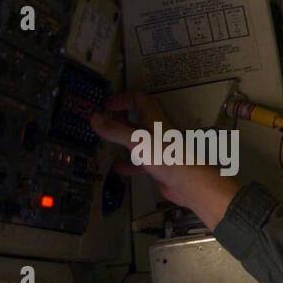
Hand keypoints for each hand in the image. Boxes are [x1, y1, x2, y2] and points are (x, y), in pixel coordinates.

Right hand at [90, 90, 239, 227]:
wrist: (189, 184)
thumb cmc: (166, 157)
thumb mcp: (137, 141)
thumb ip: (116, 130)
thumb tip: (93, 117)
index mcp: (154, 120)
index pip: (139, 99)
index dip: (123, 98)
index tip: (105, 105)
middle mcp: (157, 132)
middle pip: (138, 118)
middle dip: (121, 118)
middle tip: (104, 122)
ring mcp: (159, 149)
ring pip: (139, 140)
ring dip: (123, 140)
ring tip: (105, 142)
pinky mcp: (160, 165)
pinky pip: (141, 162)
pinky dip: (129, 164)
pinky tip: (117, 168)